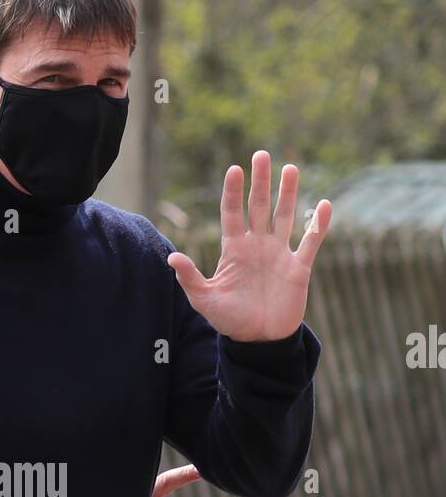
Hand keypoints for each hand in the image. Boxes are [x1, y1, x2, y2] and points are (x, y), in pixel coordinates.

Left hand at [166, 152, 331, 341]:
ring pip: (284, 216)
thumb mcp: (205, 300)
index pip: (232, 213)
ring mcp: (278, 254)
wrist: (259, 341)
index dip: (233, 192)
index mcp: (234, 250)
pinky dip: (318, 225)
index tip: (234, 169)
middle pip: (258, 207)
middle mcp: (257, 246)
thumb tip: (171, 256)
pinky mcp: (298, 268)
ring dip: (287, 193)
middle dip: (260, 182)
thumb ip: (190, 278)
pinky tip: (324, 205)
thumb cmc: (230, 321)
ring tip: (289, 167)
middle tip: (261, 155)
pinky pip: (310, 242)